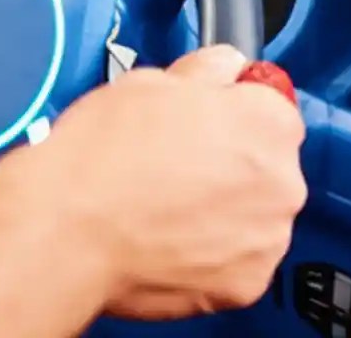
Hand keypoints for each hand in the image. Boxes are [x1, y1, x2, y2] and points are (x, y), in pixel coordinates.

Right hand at [19, 45, 306, 318]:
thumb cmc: (101, 154)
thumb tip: (226, 66)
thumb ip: (207, 71)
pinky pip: (238, 264)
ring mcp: (267, 237)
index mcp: (269, 121)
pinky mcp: (246, 284)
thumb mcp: (151, 81)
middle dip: (234, 168)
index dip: (234, 117)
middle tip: (178, 171)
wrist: (66, 230)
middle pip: (269, 168)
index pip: (272, 110)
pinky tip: (171, 244)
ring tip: (168, 211)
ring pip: (255, 218)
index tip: (208, 128)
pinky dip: (212, 259)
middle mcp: (283, 180)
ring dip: (226, 214)